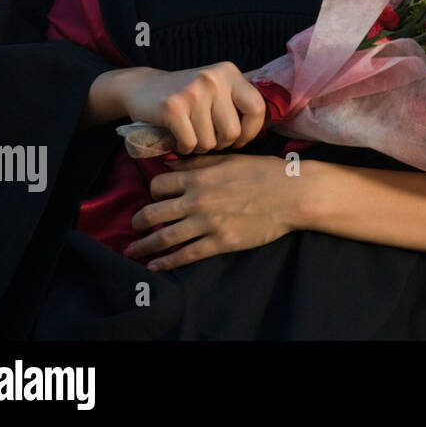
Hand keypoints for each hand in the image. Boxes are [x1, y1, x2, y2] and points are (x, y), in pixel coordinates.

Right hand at [87, 63, 266, 153]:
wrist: (142, 87)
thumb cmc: (187, 95)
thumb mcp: (217, 88)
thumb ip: (239, 101)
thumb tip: (268, 127)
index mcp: (229, 73)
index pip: (257, 108)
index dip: (251, 131)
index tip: (239, 139)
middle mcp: (213, 79)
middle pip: (232, 131)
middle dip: (222, 143)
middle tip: (209, 138)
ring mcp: (192, 91)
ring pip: (210, 141)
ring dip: (200, 147)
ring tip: (191, 135)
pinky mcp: (172, 107)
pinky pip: (190, 144)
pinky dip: (184, 148)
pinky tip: (178, 139)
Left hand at [125, 154, 303, 270]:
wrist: (293, 194)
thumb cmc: (266, 172)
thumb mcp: (231, 159)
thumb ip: (199, 162)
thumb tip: (171, 163)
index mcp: (200, 177)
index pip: (158, 185)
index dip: (152, 191)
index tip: (154, 198)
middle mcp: (197, 200)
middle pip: (152, 212)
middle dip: (138, 221)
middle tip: (134, 226)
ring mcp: (207, 223)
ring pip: (164, 236)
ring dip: (144, 245)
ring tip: (132, 250)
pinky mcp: (220, 242)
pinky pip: (186, 255)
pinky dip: (166, 263)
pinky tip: (155, 267)